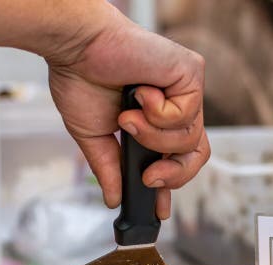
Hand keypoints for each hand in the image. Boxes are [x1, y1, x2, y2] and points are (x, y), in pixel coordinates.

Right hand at [46, 4, 209, 219]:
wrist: (76, 46)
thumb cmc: (81, 78)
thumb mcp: (94, 136)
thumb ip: (109, 168)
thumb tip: (112, 199)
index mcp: (155, 120)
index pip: (177, 157)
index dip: (172, 183)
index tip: (159, 209)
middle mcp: (175, 105)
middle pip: (196, 154)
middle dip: (174, 173)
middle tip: (150, 177)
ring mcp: (185, 90)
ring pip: (190, 139)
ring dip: (153, 138)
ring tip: (127, 120)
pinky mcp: (190, 73)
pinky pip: (186, 115)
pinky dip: (158, 114)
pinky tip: (140, 94)